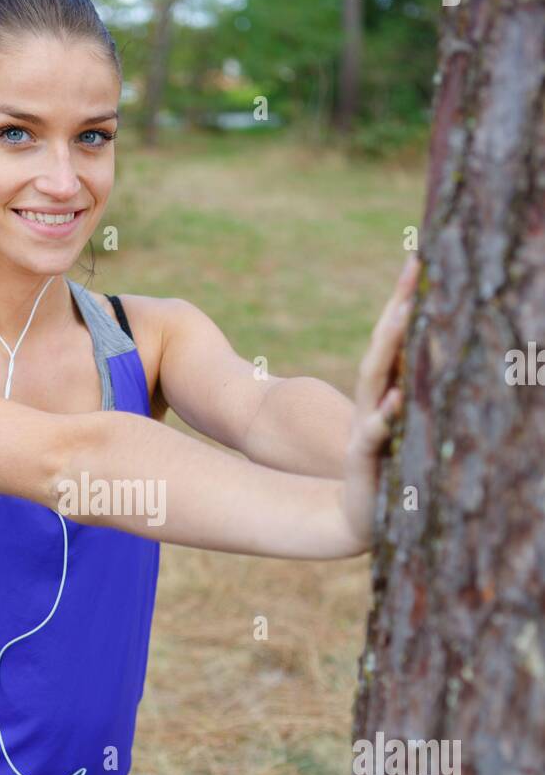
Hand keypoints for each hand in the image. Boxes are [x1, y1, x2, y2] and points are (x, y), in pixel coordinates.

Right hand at [341, 255, 418, 548]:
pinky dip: (385, 415)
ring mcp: (366, 427)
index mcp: (381, 392)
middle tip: (415, 269)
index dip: (403, 299)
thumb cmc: (380, 471)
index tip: (420, 259)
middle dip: (399, 307)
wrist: (355, 516)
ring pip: (377, 379)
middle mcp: (372, 402)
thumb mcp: (394, 428)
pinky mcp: (364, 458)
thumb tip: (420, 362)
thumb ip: (402, 396)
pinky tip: (397, 398)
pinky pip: (377, 433)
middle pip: (383, 346)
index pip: (392, 338)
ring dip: (390, 345)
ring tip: (405, 313)